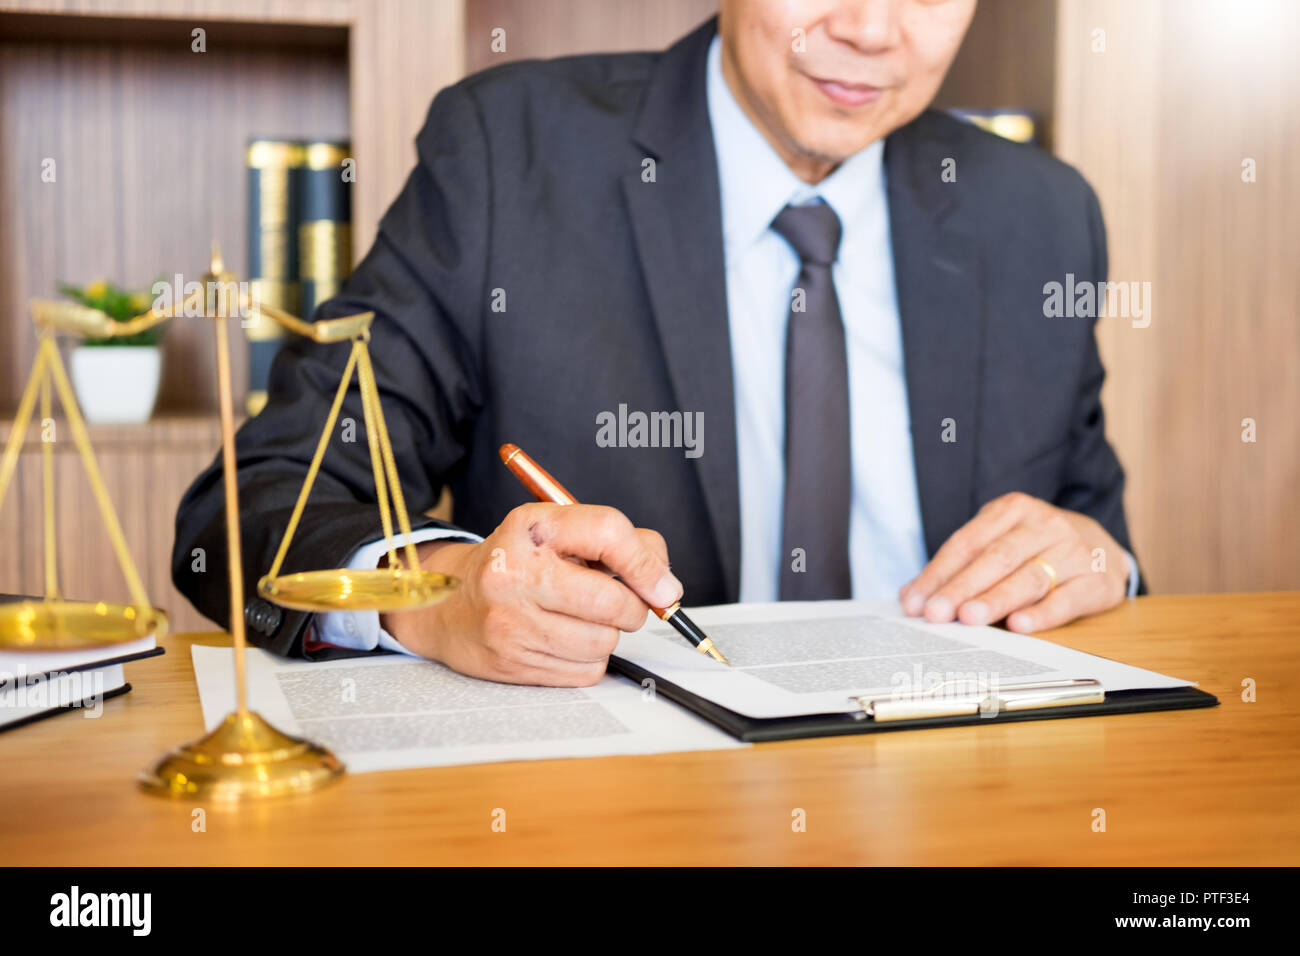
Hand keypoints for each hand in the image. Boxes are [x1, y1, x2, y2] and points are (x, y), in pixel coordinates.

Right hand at [381, 503, 680, 685]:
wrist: (449, 606)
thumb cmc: (520, 565)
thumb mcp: (559, 533)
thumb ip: (620, 544)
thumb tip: (664, 587)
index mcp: (530, 527)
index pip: (607, 532)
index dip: (646, 562)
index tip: (664, 588)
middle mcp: (515, 573)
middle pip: (612, 600)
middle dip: (632, 608)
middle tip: (622, 603)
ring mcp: (511, 622)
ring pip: (604, 641)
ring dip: (608, 634)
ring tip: (582, 618)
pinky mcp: (513, 663)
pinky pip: (587, 670)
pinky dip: (589, 659)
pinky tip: (566, 641)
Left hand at [898, 492, 1128, 632]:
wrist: (1103, 547)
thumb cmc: (1036, 548)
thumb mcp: (999, 542)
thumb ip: (959, 567)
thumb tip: (911, 597)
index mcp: (1012, 510)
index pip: (967, 542)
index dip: (938, 573)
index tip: (915, 601)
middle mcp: (1045, 526)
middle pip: (996, 558)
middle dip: (961, 587)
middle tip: (936, 613)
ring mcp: (1074, 552)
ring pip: (1029, 577)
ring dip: (995, 600)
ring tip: (968, 618)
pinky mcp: (1098, 581)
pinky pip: (1067, 600)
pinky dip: (1042, 614)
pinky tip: (1019, 626)